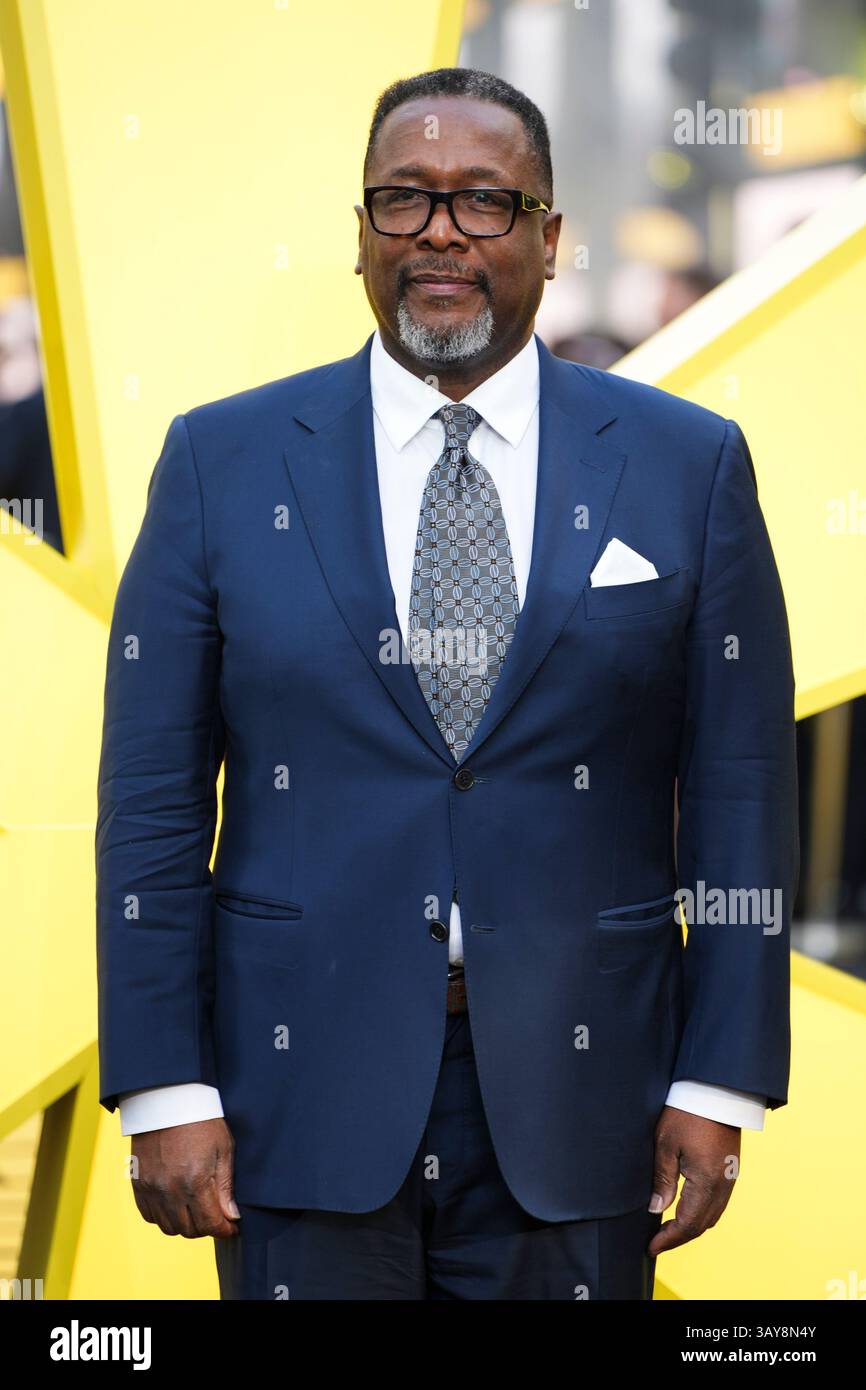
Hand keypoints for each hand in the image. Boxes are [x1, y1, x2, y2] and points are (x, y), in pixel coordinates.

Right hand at [130, 1117, 239, 1237]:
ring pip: (169, 1228)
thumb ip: (226, 1186)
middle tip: (215, 1215)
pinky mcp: (138, 1184)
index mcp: (195, 1181)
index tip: (232, 1227)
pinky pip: (149, 1216)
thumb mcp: (224, 1148)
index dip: (224, 1230)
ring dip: (185, 1224)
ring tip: (196, 1209)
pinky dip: (164, 1216)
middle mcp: (170, 1190)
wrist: (167, 1099)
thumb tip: (231, 1216)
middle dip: (207, 1227)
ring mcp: (151, 1188)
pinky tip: (176, 1203)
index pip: (210, 1225)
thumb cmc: (201, 1120)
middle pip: (189, 1230)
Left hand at [647, 1105, 740, 1256]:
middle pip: (702, 1225)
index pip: (688, 1224)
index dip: (668, 1239)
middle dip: (679, 1237)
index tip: (651, 1246)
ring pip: (712, 1215)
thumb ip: (662, 1179)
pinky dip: (701, 1213)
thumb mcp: (666, 1144)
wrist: (716, 1090)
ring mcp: (730, 1178)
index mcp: (707, 1182)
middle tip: (656, 1241)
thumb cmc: (687, 1112)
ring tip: (667, 1229)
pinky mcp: (731, 1170)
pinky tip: (685, 1209)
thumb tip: (655, 1209)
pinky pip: (718, 1203)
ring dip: (691, 1226)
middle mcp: (723, 1185)